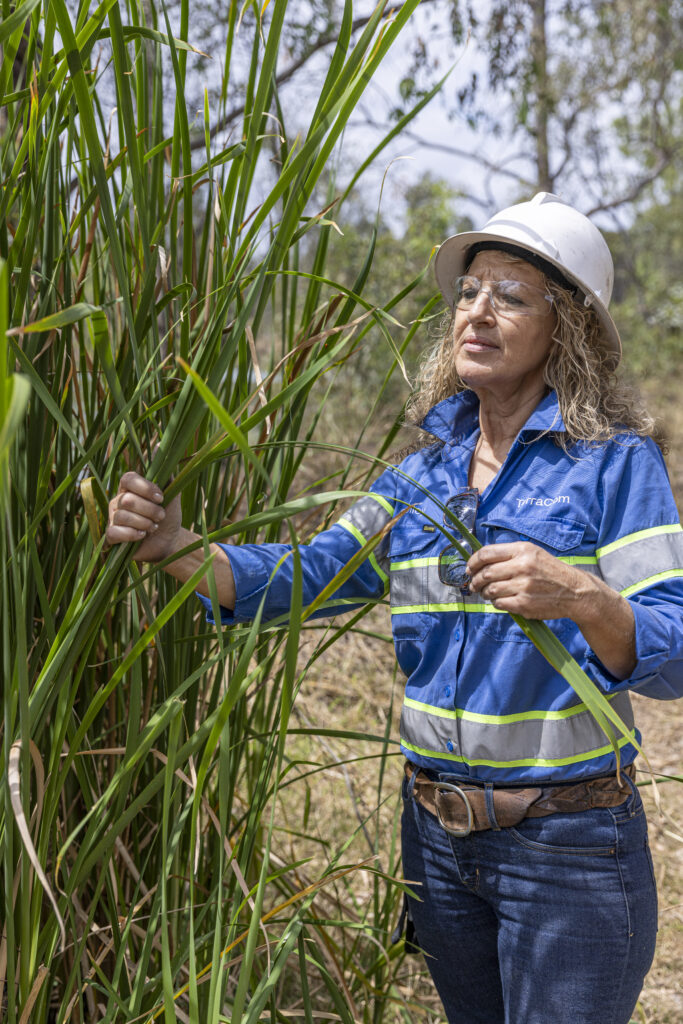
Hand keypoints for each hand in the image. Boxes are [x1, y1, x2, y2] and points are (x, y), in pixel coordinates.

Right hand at [106, 472, 181, 562]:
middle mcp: (118, 500)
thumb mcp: (172, 495)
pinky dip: (131, 535)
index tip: (160, 497)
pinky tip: (141, 536)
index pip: (128, 478)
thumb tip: (158, 446)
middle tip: (161, 516)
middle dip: (149, 510)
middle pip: (127, 500)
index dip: (144, 488)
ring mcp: (113, 518)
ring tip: (153, 527)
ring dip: (144, 523)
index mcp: (130, 488)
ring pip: (122, 516)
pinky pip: (114, 532)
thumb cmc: (168, 516)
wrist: (168, 542)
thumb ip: (165, 474)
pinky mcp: (111, 536)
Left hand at [467, 541, 593, 623]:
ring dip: (485, 593)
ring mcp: (523, 586)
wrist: (575, 591)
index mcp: (522, 550)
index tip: (469, 568)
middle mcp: (522, 566)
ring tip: (488, 593)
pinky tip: (501, 600)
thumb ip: (509, 554)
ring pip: (490, 590)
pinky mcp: (525, 603)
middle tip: (474, 585)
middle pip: (485, 573)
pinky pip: (499, 603)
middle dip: (475, 580)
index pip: (486, 553)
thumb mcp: (533, 553)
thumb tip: (480, 561)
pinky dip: (496, 603)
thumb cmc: (550, 572)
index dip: (473, 562)